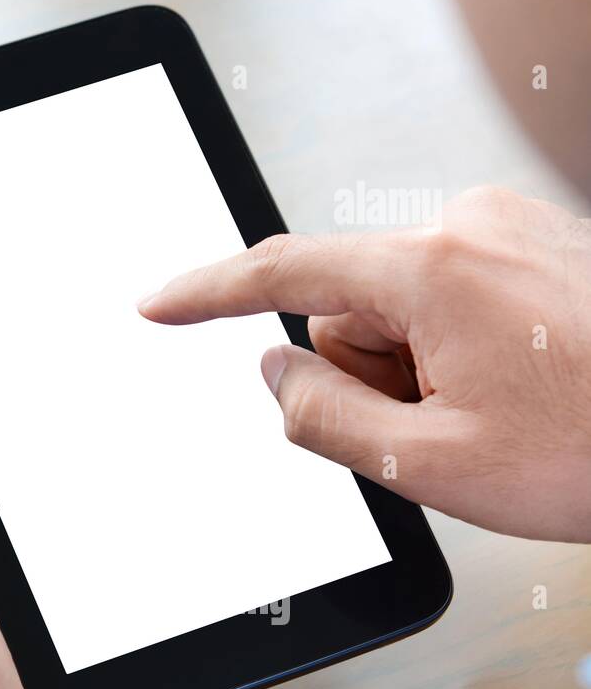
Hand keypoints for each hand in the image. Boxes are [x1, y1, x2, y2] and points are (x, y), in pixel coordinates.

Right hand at [138, 186, 590, 542]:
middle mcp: (467, 225)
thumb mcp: (435, 464)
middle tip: (441, 426)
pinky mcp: (531, 241)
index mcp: (433, 269)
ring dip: (418, 365)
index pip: (282, 274)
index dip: (208, 295)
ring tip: (497, 406)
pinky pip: (446, 295)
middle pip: (348, 307)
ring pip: (398, 307)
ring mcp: (506, 228)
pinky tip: (518, 380)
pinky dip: (455, 344)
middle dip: (369, 371)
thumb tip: (277, 371)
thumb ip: (323, 417)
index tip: (158, 304)